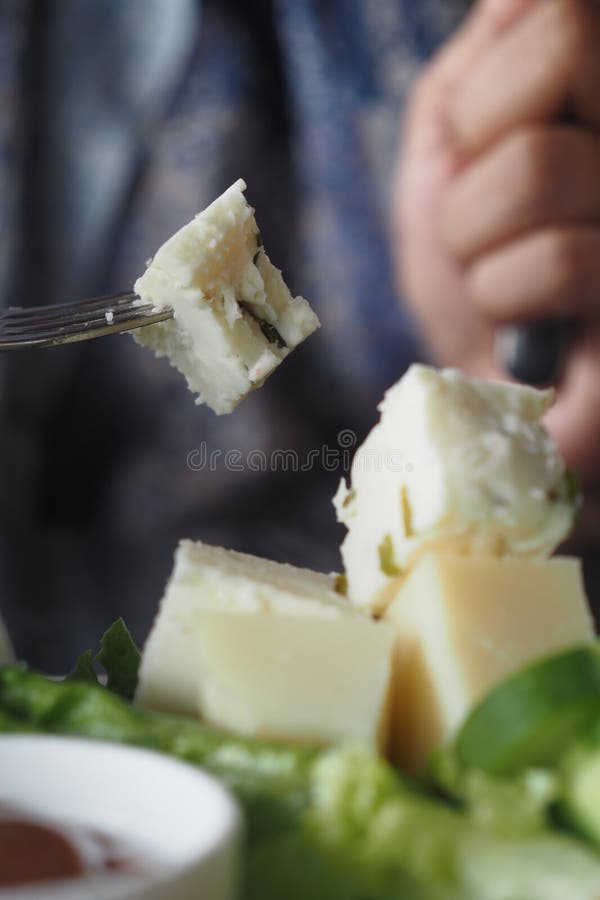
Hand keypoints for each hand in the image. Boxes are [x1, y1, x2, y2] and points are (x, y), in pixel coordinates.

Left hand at [394, 0, 599, 487]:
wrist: (479, 389)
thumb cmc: (466, 273)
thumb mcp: (447, 152)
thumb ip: (481, 64)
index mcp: (599, 97)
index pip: (567, 4)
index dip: (497, 71)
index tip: (485, 143)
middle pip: (572, 35)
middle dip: (480, 139)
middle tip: (487, 207)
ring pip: (539, 162)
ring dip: (476, 233)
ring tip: (500, 270)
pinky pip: (562, 259)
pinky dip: (504, 294)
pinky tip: (528, 322)